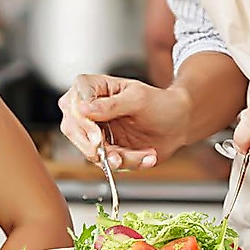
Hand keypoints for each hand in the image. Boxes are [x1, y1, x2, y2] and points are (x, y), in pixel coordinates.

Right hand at [58, 74, 190, 170]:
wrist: (177, 124)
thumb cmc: (159, 104)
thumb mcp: (138, 99)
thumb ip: (111, 105)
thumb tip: (83, 109)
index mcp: (91, 87)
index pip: (74, 103)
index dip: (82, 122)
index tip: (97, 137)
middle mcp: (86, 108)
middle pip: (72, 129)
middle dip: (94, 147)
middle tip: (115, 156)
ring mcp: (93, 130)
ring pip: (89, 150)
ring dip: (119, 157)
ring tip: (143, 155)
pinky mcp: (103, 148)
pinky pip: (106, 162)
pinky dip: (129, 163)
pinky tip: (146, 156)